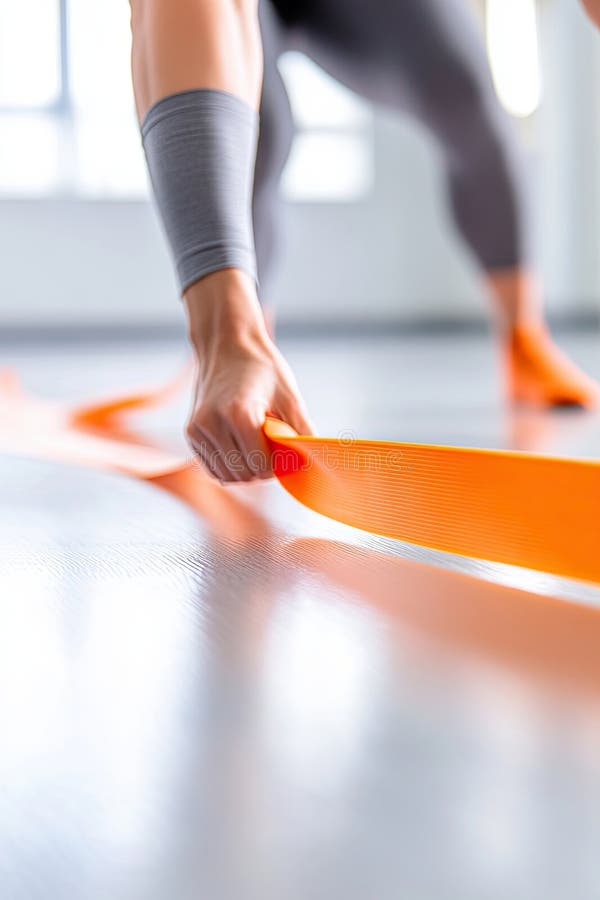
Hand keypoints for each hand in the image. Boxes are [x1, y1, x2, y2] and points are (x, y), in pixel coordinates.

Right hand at [184, 270, 313, 481]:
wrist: (227, 345)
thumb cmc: (261, 368)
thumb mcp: (289, 395)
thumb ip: (302, 430)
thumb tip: (313, 462)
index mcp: (238, 413)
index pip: (260, 466)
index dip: (277, 465)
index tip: (283, 448)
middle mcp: (212, 423)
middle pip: (243, 474)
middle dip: (262, 469)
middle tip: (272, 447)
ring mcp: (197, 429)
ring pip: (226, 476)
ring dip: (245, 470)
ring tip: (256, 446)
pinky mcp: (191, 433)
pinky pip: (213, 468)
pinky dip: (230, 466)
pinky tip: (241, 448)